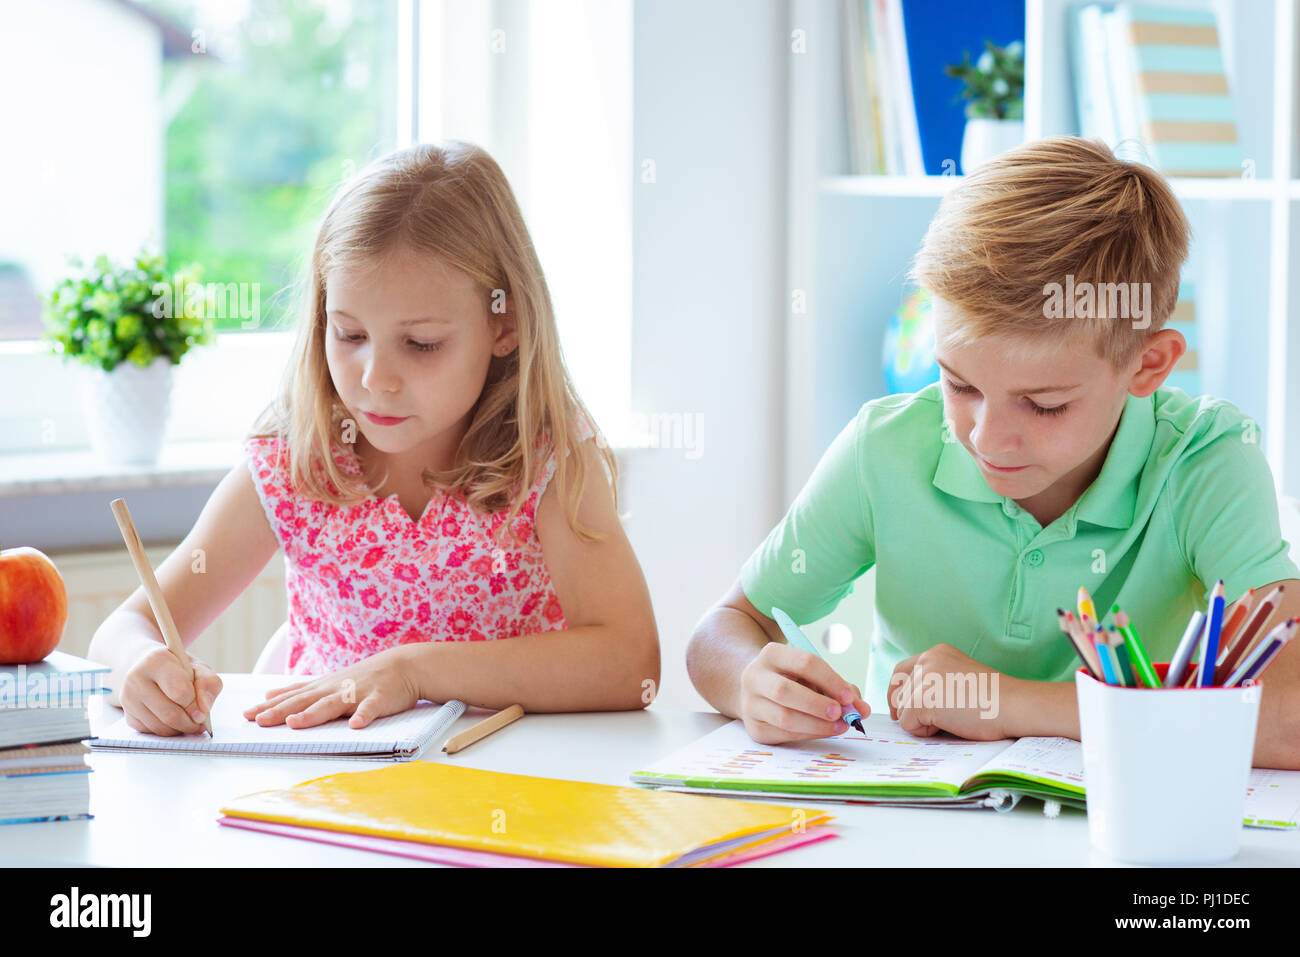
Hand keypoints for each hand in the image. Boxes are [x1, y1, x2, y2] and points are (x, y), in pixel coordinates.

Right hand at [121, 644, 220, 735]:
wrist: (149, 668)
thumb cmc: (177, 668)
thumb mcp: (198, 667)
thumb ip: (208, 682)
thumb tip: (204, 707)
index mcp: (156, 660)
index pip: (179, 692)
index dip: (195, 705)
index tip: (203, 711)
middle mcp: (136, 679)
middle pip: (169, 714)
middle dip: (190, 723)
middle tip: (199, 722)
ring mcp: (128, 698)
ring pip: (160, 727)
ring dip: (180, 729)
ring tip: (189, 720)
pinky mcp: (127, 714)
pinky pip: (151, 732)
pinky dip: (167, 731)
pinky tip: (173, 721)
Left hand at [242, 646, 419, 729]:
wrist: (405, 665)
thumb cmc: (365, 677)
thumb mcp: (330, 681)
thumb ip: (301, 689)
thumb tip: (270, 694)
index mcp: (323, 687)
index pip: (292, 697)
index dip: (269, 707)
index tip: (247, 715)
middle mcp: (336, 689)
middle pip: (305, 701)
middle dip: (281, 711)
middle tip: (259, 721)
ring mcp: (357, 693)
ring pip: (332, 704)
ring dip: (313, 714)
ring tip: (295, 723)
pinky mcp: (380, 698)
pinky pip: (371, 708)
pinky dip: (364, 715)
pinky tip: (356, 726)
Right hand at [739, 641, 870, 744]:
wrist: (759, 690)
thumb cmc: (794, 679)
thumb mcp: (813, 675)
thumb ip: (840, 688)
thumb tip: (862, 710)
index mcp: (772, 654)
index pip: (804, 663)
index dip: (830, 680)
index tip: (848, 697)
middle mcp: (755, 676)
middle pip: (785, 691)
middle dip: (817, 705)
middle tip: (840, 714)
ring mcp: (750, 704)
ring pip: (784, 717)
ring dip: (816, 725)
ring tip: (839, 727)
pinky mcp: (753, 728)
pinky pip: (783, 734)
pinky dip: (808, 734)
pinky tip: (823, 731)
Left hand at [888, 643, 1011, 739]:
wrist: (1013, 706)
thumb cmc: (994, 700)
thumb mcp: (959, 679)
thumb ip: (935, 682)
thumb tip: (906, 705)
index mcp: (936, 653)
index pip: (901, 671)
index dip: (897, 692)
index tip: (900, 709)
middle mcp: (926, 661)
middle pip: (898, 693)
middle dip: (910, 711)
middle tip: (935, 721)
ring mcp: (922, 679)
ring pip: (902, 710)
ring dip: (921, 722)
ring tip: (952, 719)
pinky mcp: (921, 700)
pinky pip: (908, 724)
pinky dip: (924, 731)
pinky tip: (948, 725)